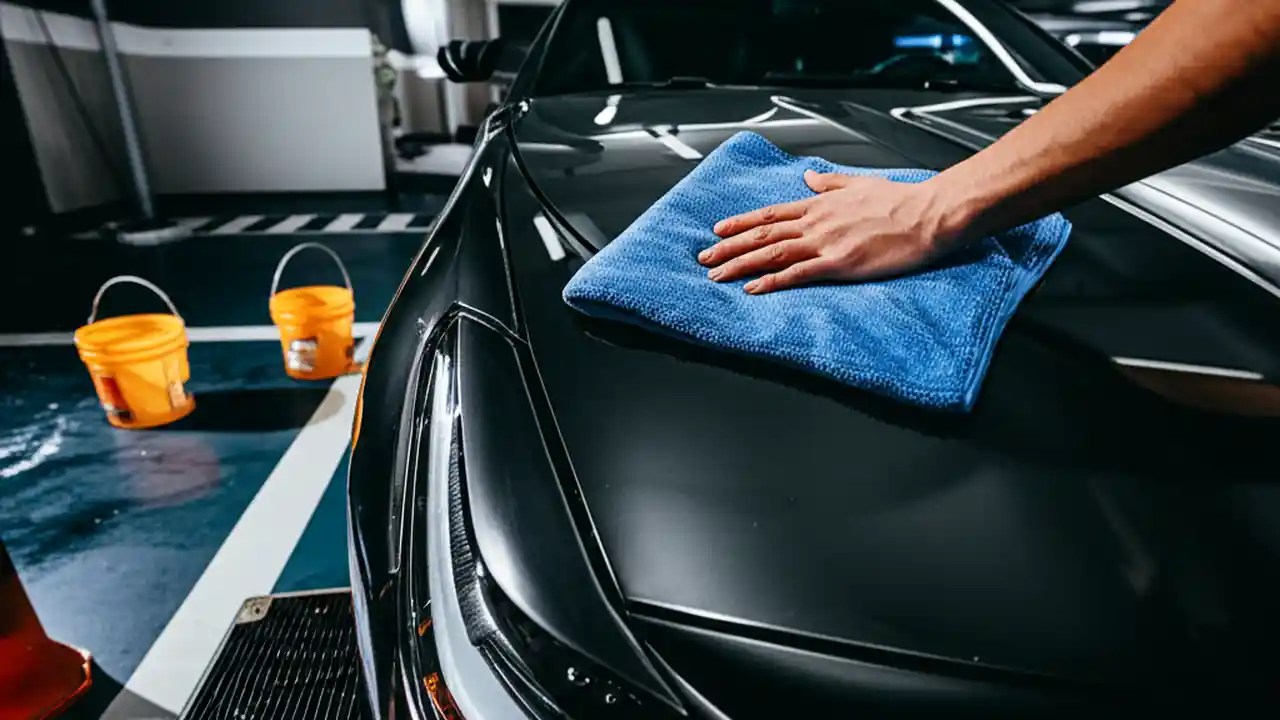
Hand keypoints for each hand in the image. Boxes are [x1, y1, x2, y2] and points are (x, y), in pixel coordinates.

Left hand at [699, 170, 962, 293]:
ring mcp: (826, 243)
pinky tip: (752, 288)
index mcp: (821, 204)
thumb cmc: (901, 201)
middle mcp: (817, 222)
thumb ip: (829, 183)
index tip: (719, 230)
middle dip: (730, 247)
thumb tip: (807, 177)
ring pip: (772, 254)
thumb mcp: (859, 184)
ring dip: (741, 265)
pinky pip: (797, 274)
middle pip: (763, 234)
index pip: (771, 214)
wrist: (928, 214)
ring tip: (717, 276)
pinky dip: (771, 281)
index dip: (741, 222)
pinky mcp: (839, 263)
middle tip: (704, 259)